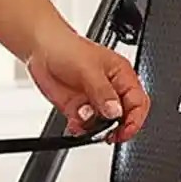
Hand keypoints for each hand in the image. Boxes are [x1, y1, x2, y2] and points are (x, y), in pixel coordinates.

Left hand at [25, 28, 149, 143]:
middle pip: (124, 118)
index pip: (138, 102)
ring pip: (104, 126)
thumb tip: (115, 111)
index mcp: (121, 76)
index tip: (123, 131)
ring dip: (94, 129)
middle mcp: (111, 90)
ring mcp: (95, 101)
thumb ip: (102, 91)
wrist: (42, 48)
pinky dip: (80, 129)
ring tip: (84, 123)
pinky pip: (85, 127)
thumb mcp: (88, 68)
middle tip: (105, 133)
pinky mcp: (80, 109)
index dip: (135, 119)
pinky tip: (75, 124)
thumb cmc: (67, 48)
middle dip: (115, 128)